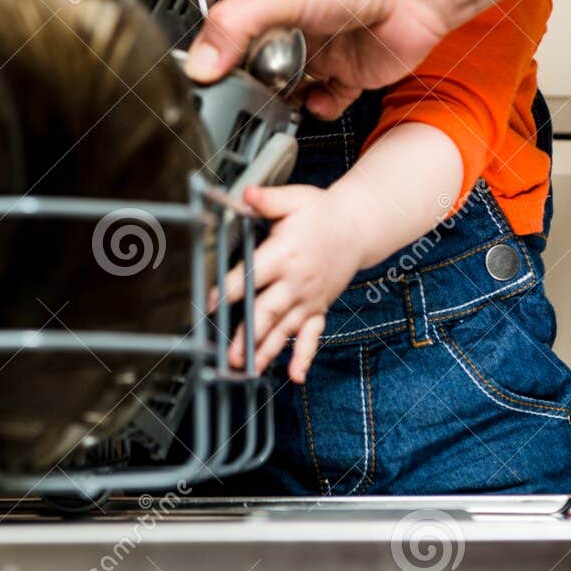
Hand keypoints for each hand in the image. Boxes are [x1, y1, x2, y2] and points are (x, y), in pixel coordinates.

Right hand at [185, 0, 453, 118]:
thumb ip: (231, 27)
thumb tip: (199, 67)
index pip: (223, 26)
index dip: (213, 51)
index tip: (205, 76)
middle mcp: (289, 20)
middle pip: (252, 63)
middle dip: (247, 82)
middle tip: (244, 93)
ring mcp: (318, 47)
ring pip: (286, 86)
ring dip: (280, 100)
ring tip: (276, 103)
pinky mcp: (347, 72)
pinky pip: (325, 102)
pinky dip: (319, 109)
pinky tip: (317, 102)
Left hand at [208, 182, 362, 381]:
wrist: (358, 227)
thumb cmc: (322, 212)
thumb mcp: (295, 199)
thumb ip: (268, 200)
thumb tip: (246, 194)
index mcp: (285, 253)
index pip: (253, 274)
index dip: (231, 289)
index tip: (212, 303)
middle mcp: (296, 280)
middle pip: (267, 310)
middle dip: (247, 334)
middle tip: (230, 354)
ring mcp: (308, 298)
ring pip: (285, 329)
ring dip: (267, 351)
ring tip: (249, 370)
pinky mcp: (318, 308)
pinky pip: (312, 335)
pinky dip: (305, 356)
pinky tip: (296, 375)